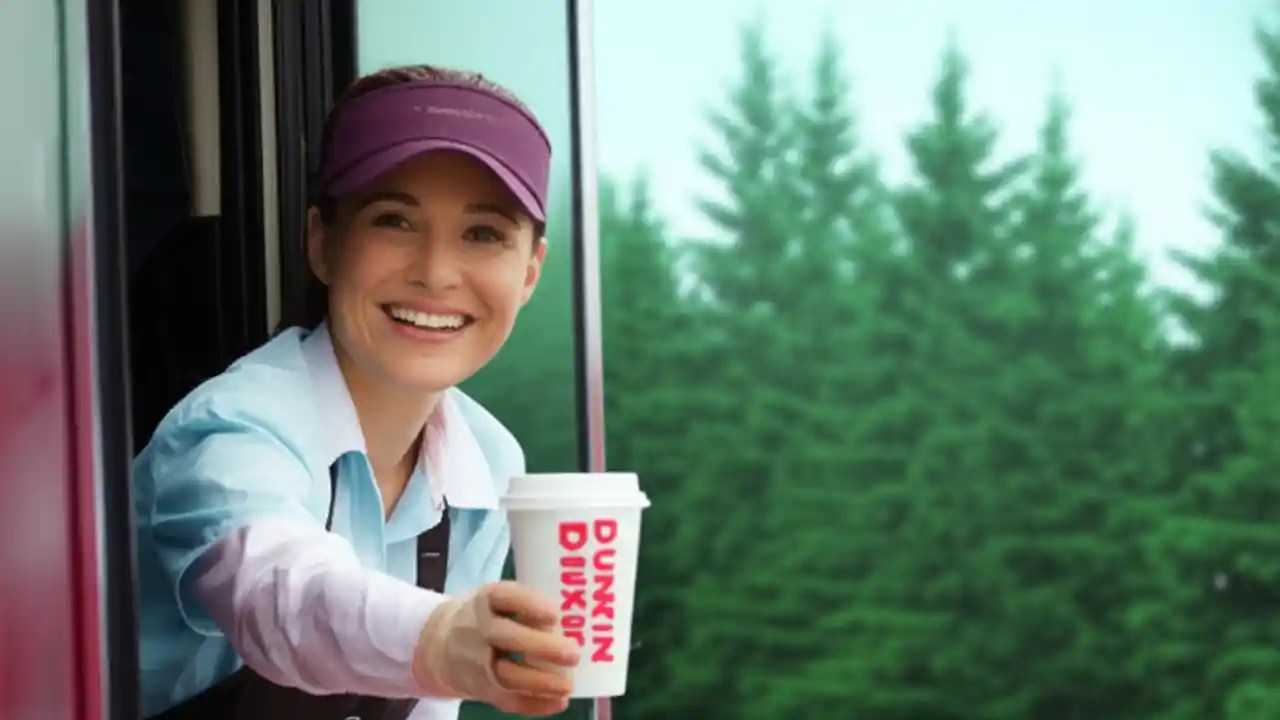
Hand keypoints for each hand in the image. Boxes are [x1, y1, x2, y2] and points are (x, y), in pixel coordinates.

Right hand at [412, 581, 580, 715]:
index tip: (555, 614)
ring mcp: (475, 659)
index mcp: (486, 599)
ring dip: (540, 683)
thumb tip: (574, 622)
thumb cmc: (486, 617)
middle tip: (573, 654)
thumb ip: (528, 607)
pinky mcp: (479, 687)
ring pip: (505, 674)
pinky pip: (505, 700)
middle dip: (540, 647)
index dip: (529, 604)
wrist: (439, 644)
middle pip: (505, 637)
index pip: (504, 596)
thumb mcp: (497, 601)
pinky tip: (558, 703)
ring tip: (567, 686)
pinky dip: (533, 705)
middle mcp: (477, 627)